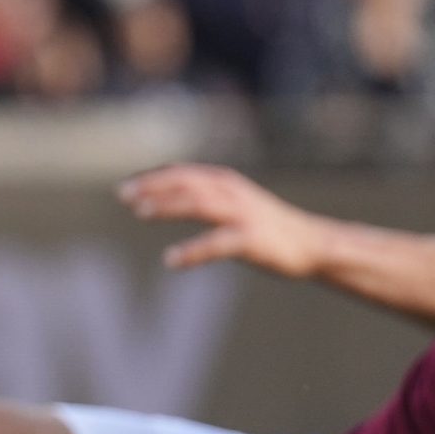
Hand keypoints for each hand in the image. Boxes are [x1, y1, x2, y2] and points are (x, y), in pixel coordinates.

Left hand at [119, 164, 326, 276]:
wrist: (312, 244)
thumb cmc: (265, 225)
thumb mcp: (234, 201)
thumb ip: (205, 195)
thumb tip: (167, 193)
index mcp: (225, 182)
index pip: (182, 173)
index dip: (152, 178)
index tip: (124, 187)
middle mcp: (232, 192)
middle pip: (186, 182)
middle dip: (152, 186)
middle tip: (123, 195)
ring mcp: (242, 215)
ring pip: (199, 204)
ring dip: (168, 206)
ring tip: (140, 212)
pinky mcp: (251, 240)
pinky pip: (216, 244)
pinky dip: (192, 250)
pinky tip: (170, 260)